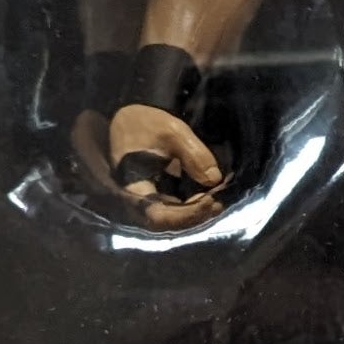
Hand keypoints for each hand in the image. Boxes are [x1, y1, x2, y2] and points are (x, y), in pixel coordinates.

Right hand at [106, 103, 227, 227]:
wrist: (126, 121)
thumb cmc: (142, 124)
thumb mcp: (171, 131)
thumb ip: (193, 153)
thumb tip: (214, 179)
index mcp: (131, 186)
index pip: (157, 215)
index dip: (185, 214)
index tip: (208, 200)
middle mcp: (135, 200)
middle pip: (166, 222)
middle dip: (194, 216)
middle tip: (217, 202)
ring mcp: (144, 200)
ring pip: (171, 219)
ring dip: (195, 214)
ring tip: (217, 201)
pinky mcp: (153, 197)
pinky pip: (172, 209)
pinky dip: (191, 207)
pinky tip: (208, 197)